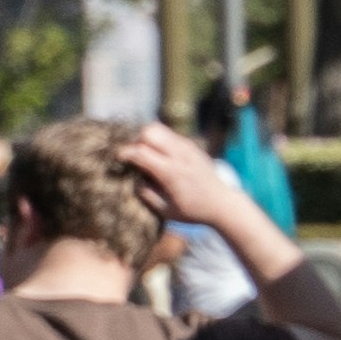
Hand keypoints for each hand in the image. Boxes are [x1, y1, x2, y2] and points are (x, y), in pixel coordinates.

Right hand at [118, 121, 246, 233]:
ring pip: (159, 128)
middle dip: (136, 140)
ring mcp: (188, 147)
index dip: (125, 153)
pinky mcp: (192, 145)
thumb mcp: (166, 210)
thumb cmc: (193, 211)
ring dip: (147, 138)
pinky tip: (159, 156)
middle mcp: (181, 155)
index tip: (118, 159)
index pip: (141, 152)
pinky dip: (159, 140)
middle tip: (134, 156)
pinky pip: (169, 134)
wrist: (222, 203)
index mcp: (172, 172)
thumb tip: (132, 179)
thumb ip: (147, 195)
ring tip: (146, 155)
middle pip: (149, 131)